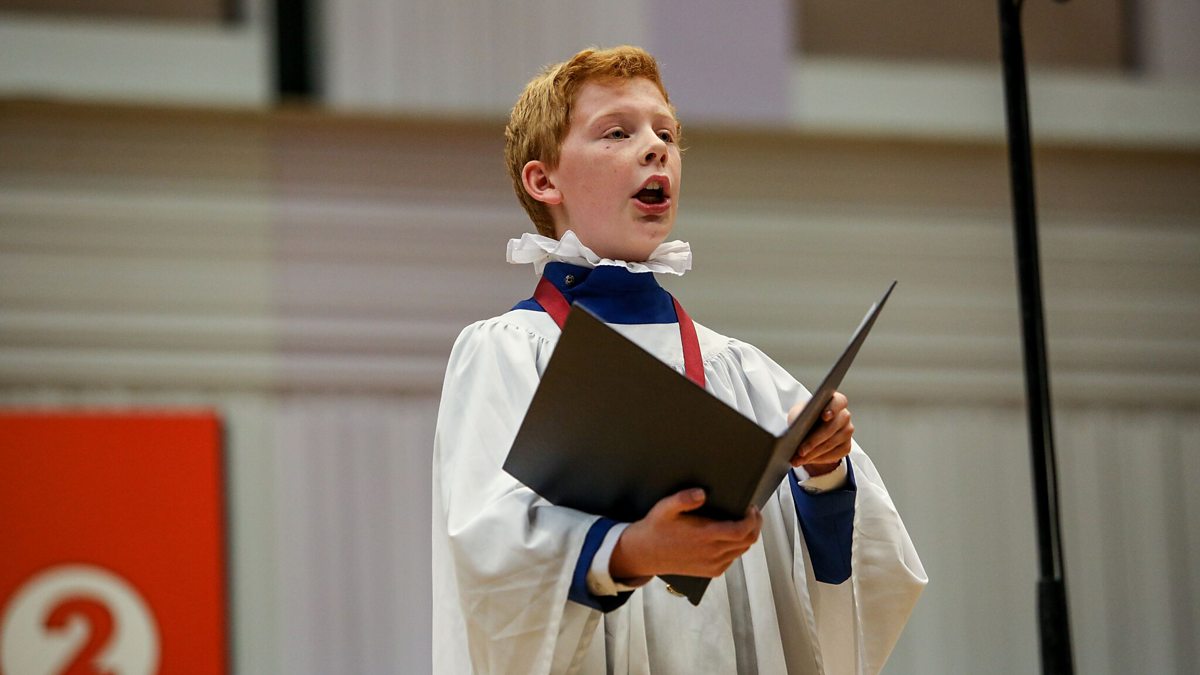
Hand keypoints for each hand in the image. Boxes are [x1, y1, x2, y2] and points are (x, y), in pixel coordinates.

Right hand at [608, 488, 762, 579]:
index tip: (751, 507)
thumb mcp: (665, 508)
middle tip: (751, 512)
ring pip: (742, 551)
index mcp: (705, 536)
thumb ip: (683, 498)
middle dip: (755, 525)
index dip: (752, 519)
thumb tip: (702, 493)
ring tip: (742, 521)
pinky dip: (737, 547)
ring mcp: (712, 564)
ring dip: (746, 536)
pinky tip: (729, 536)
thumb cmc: (655, 528)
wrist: (644, 554)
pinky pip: (732, 559)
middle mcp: (712, 553)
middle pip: (748, 541)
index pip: (742, 531)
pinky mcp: (710, 572)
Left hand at [788, 391, 853, 474]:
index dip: (832, 408)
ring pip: (832, 444)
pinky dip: (819, 459)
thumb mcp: (798, 413)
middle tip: (800, 451)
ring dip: (813, 454)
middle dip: (814, 441)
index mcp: (835, 401)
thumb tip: (795, 430)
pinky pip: (835, 455)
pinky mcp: (846, 446)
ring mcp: (847, 432)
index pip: (839, 402)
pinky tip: (807, 460)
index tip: (824, 416)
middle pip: (832, 428)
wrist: (808, 430)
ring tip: (798, 459)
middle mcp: (844, 416)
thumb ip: (798, 416)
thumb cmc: (804, 417)